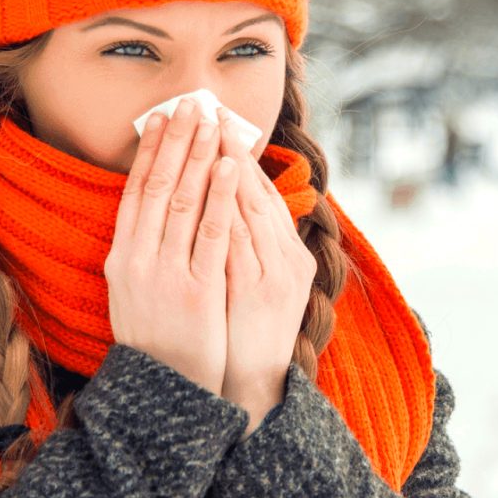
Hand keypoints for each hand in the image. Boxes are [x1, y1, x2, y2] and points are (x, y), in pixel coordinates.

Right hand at [101, 97, 240, 395]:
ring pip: (184, 201)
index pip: (135, 193)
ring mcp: (166, 274)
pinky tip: (230, 167)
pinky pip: (212, 232)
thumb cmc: (157, 342)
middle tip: (191, 104)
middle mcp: (138, 260)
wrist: (165, 392)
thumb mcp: (132, 295)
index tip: (162, 119)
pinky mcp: (198, 289)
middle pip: (158, 187)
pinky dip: (221, 195)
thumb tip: (150, 212)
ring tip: (213, 123)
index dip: (150, 153)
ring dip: (200, 157)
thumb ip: (139, 254)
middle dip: (176, 141)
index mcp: (120, 259)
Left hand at [213, 108, 315, 427]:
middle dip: (231, 149)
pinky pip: (242, 241)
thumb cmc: (248, 336)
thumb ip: (246, 249)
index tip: (217, 120)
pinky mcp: (263, 290)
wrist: (251, 388)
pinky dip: (230, 210)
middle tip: (210, 110)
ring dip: (230, 169)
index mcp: (286, 256)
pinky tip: (218, 183)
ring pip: (252, 209)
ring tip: (211, 132)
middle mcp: (286, 259)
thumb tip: (228, 210)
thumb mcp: (252, 287)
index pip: (258, 194)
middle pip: (256, 192)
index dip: (237, 155)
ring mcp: (277, 273)